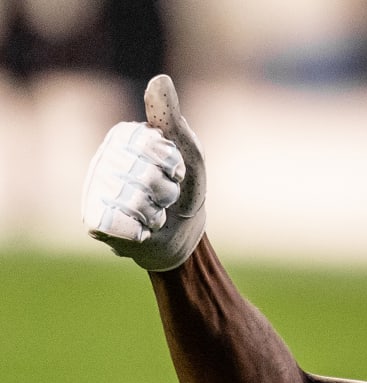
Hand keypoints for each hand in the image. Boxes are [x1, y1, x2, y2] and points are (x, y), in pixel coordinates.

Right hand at [81, 74, 206, 271]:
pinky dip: (142, 232)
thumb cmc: (184, 188)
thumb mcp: (188, 153)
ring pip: (132, 201)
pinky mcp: (93, 220)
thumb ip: (172, 120)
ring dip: (157, 213)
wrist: (179, 234)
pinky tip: (142, 229)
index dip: (170, 163)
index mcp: (123, 137)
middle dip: (167, 191)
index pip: (147, 145)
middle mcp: (102, 159)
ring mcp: (94, 190)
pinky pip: (121, 225)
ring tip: (156, 212)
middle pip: (143, 175)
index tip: (176, 170)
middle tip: (167, 196)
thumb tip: (159, 79)